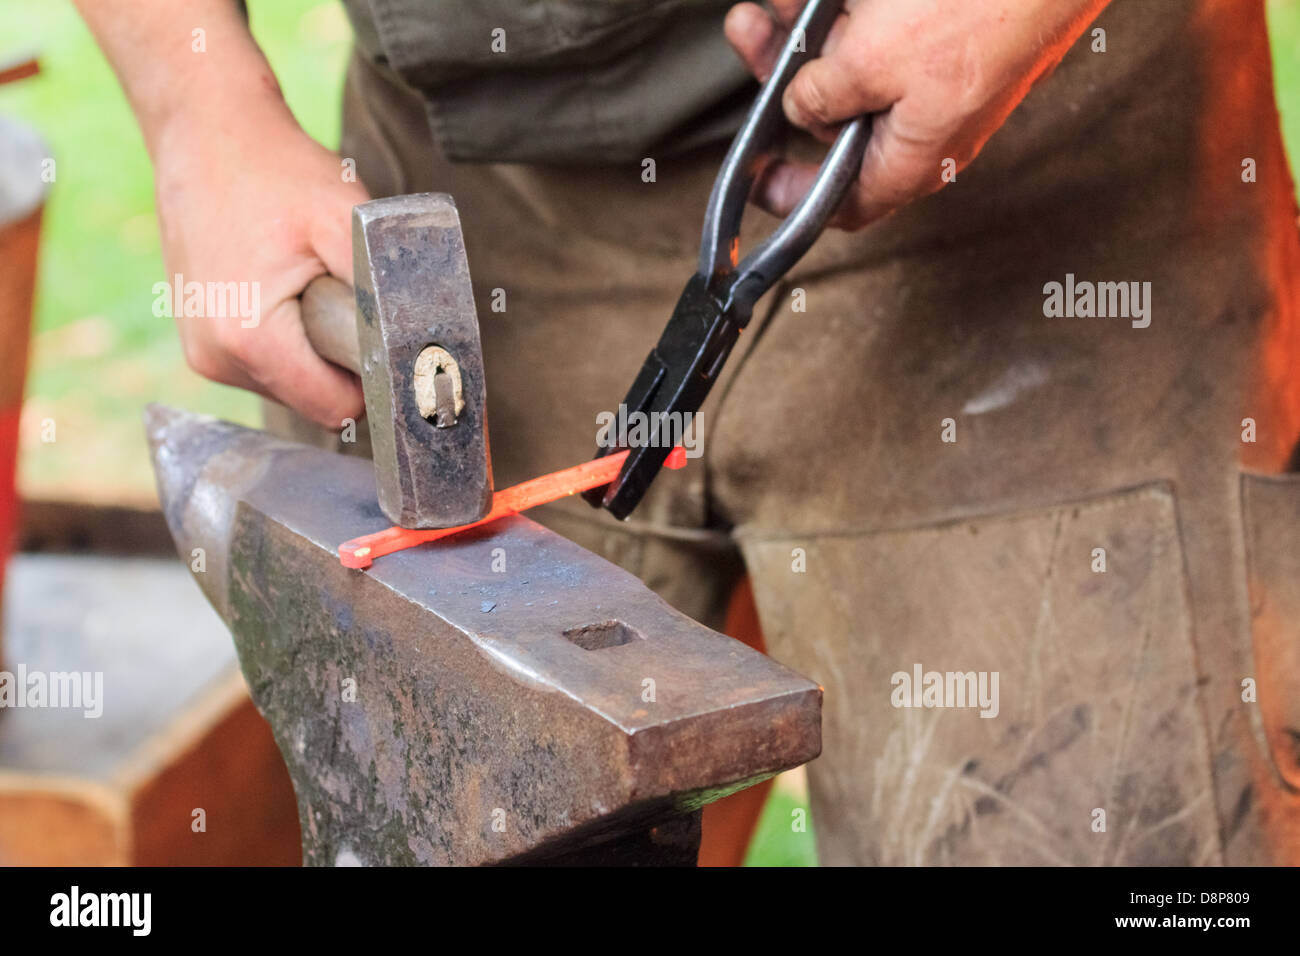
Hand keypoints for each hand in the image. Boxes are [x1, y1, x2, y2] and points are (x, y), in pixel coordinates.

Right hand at [153, 101, 367, 427]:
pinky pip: (266, 367)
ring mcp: (203, 354)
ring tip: (307, 283)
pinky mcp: (201, 342)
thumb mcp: (344, 219)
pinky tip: (284, 288)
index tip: (381, 334)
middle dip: (340, 358)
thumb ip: (380, 290)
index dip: (371, 379)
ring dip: (313, 350)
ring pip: (291, 386)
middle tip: (339, 291)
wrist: (206, 133)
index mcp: (249, 340)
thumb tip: (417, 345)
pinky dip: (287, 340)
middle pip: (313, 400)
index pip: (336, 408)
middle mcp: (216, 359)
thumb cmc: (275, 171)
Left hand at [724, 0, 1110, 228]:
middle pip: (837, 123)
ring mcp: (941, 81)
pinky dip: (850, 14)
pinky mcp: (952, 35)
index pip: (842, 205)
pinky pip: (886, 34)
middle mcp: (928, 129)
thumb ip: (822, 96)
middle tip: (753, 40)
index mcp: (912, 158)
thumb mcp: (869, 62)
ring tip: (777, 6)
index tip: (755, 176)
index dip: (791, 196)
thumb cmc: (982, 9)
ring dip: (811, 36)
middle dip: (785, 78)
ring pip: (858, 69)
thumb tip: (800, 108)